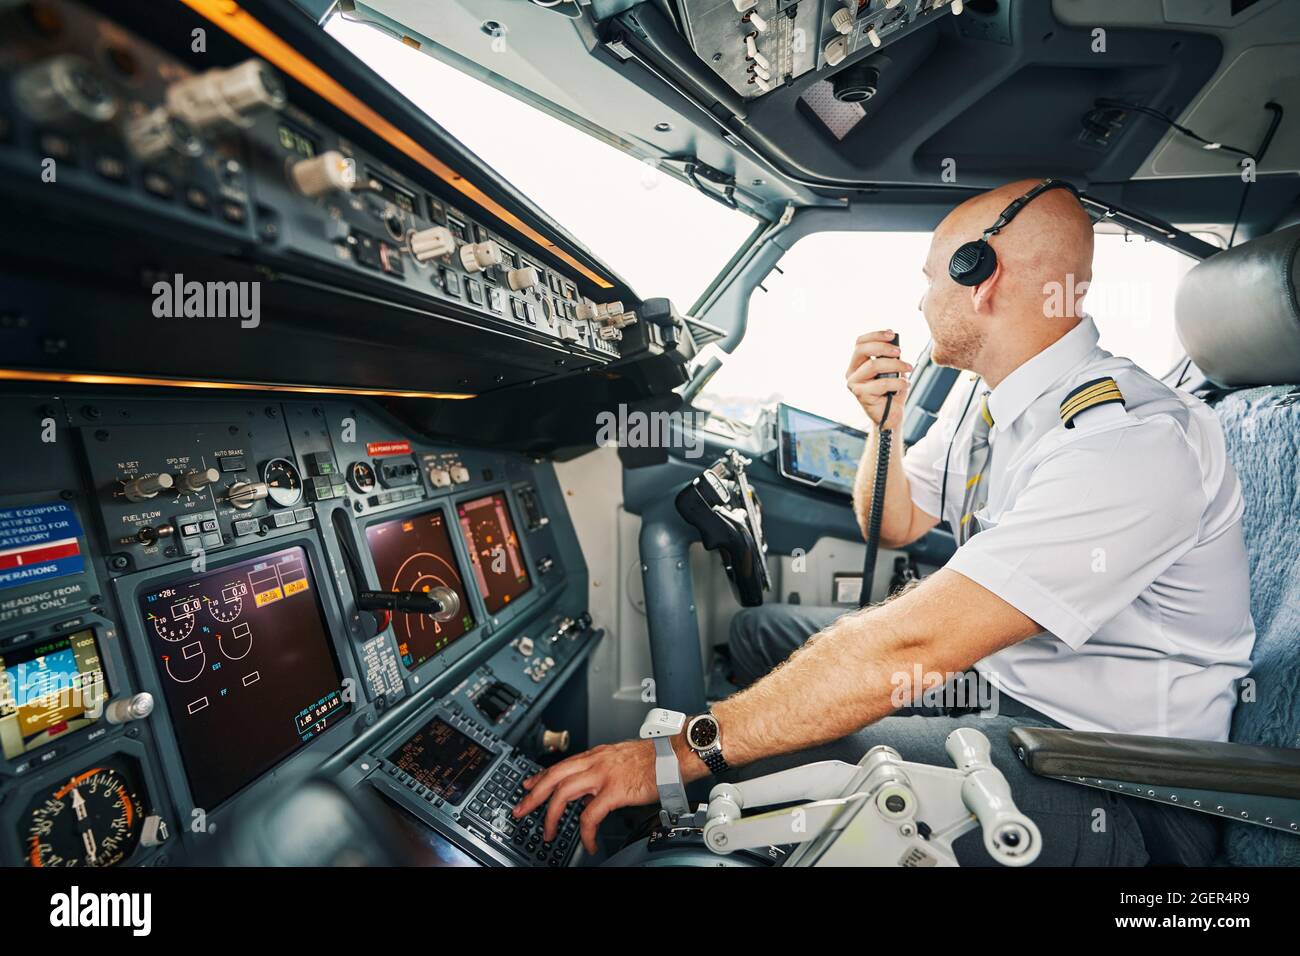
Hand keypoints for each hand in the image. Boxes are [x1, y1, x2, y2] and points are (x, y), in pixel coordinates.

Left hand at [512, 739, 659, 853]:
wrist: (675, 755)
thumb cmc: (654, 759)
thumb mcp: (621, 759)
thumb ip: (604, 771)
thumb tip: (592, 788)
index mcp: (596, 755)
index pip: (560, 765)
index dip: (540, 776)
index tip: (527, 786)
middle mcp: (595, 762)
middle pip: (553, 776)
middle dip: (533, 795)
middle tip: (520, 810)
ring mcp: (603, 776)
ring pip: (563, 793)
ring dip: (550, 815)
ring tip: (547, 832)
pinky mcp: (615, 791)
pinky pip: (590, 815)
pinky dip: (585, 832)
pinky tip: (588, 843)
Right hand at [846, 330, 911, 429]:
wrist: (890, 416)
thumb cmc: (892, 391)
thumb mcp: (892, 370)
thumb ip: (889, 357)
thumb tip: (895, 345)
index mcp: (857, 364)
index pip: (860, 342)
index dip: (875, 335)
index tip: (892, 334)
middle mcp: (852, 372)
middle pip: (862, 350)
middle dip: (883, 347)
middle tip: (899, 351)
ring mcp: (854, 384)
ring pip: (874, 365)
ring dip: (896, 364)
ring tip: (908, 368)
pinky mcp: (861, 395)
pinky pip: (882, 383)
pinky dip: (898, 382)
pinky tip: (905, 384)